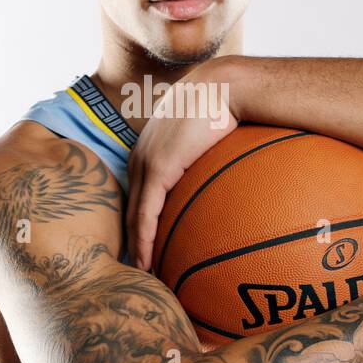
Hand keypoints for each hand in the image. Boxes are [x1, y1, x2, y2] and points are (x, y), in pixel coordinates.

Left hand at [125, 60, 242, 271]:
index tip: (143, 245)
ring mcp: (145, 164)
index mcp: (149, 150)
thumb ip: (210, 157)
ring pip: (133, 217)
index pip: (137, 193)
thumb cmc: (227, 106)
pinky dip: (144, 242)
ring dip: (135, 249)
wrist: (224, 86)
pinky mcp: (157, 170)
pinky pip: (146, 216)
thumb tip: (233, 176)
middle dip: (130, 240)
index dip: (137, 221)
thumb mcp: (211, 135)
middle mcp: (139, 157)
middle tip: (136, 269)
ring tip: (140, 276)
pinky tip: (146, 265)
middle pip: (129, 208)